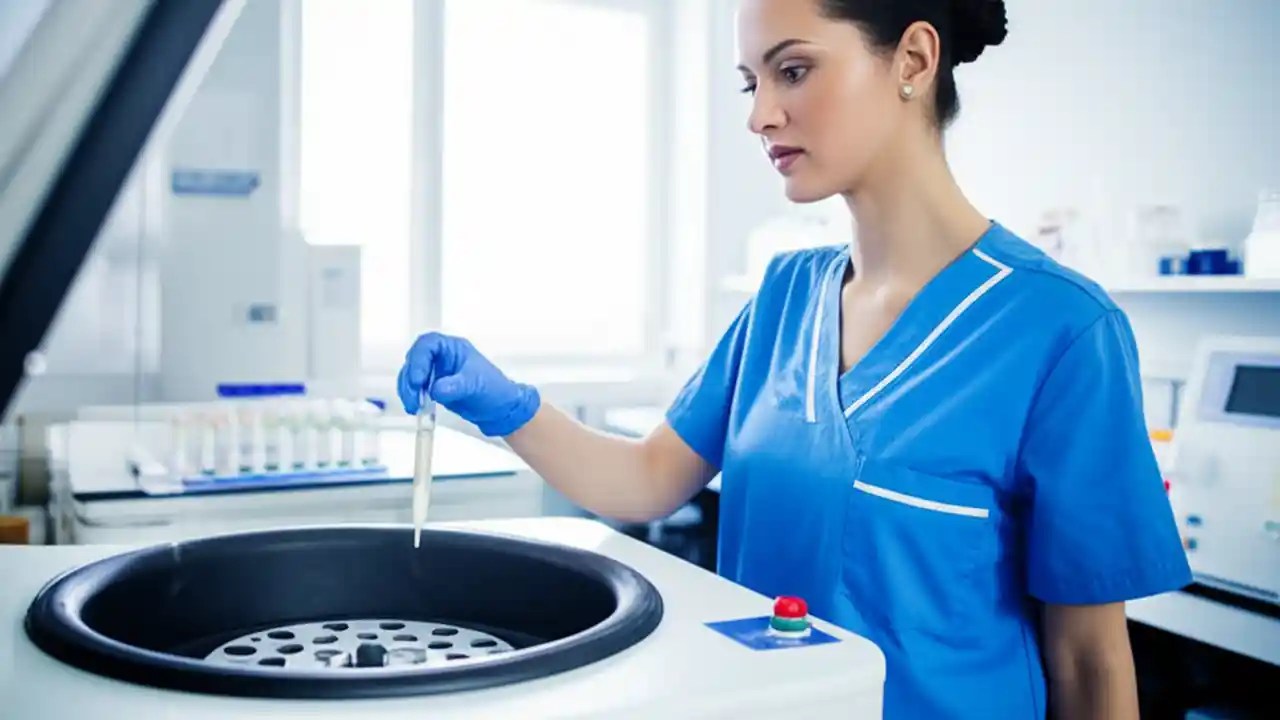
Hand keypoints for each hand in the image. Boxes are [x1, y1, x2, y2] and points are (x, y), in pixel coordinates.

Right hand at [396, 332, 540, 436]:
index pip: (428, 344)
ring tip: (413, 407)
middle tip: (413, 398)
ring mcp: (436, 372)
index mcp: (453, 348)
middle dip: (410, 379)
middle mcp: (441, 357)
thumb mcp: (476, 385)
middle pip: (415, 359)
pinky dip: (411, 397)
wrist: (499, 410)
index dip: (419, 359)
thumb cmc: (494, 390)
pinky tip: (414, 408)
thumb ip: (456, 386)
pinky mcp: (433, 387)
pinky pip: (415, 389)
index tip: (418, 379)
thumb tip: (435, 389)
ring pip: (411, 375)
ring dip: (408, 390)